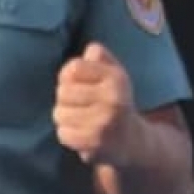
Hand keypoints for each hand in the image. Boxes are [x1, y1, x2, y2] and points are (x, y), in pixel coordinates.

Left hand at [54, 43, 139, 166]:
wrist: (133, 142)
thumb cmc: (114, 102)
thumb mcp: (113, 74)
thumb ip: (100, 56)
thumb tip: (89, 51)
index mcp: (116, 78)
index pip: (73, 68)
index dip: (68, 76)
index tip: (77, 85)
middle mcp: (113, 98)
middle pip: (62, 91)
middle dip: (65, 99)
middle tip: (80, 106)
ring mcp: (104, 122)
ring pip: (59, 113)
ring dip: (65, 119)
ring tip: (81, 120)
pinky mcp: (95, 142)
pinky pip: (63, 133)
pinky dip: (68, 135)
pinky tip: (82, 134)